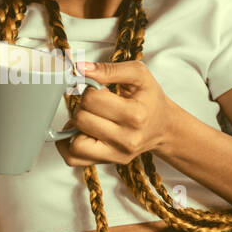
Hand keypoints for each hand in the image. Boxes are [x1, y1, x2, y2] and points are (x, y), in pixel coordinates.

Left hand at [55, 59, 175, 166]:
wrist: (163, 126)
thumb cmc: (150, 99)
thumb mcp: (139, 75)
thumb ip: (110, 69)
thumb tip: (81, 69)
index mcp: (135, 115)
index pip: (91, 100)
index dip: (90, 90)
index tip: (99, 90)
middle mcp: (127, 139)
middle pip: (81, 120)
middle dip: (83, 107)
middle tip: (95, 104)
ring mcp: (117, 154)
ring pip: (75, 143)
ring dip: (75, 127)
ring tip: (89, 118)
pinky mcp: (109, 162)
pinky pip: (73, 159)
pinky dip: (68, 145)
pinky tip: (80, 132)